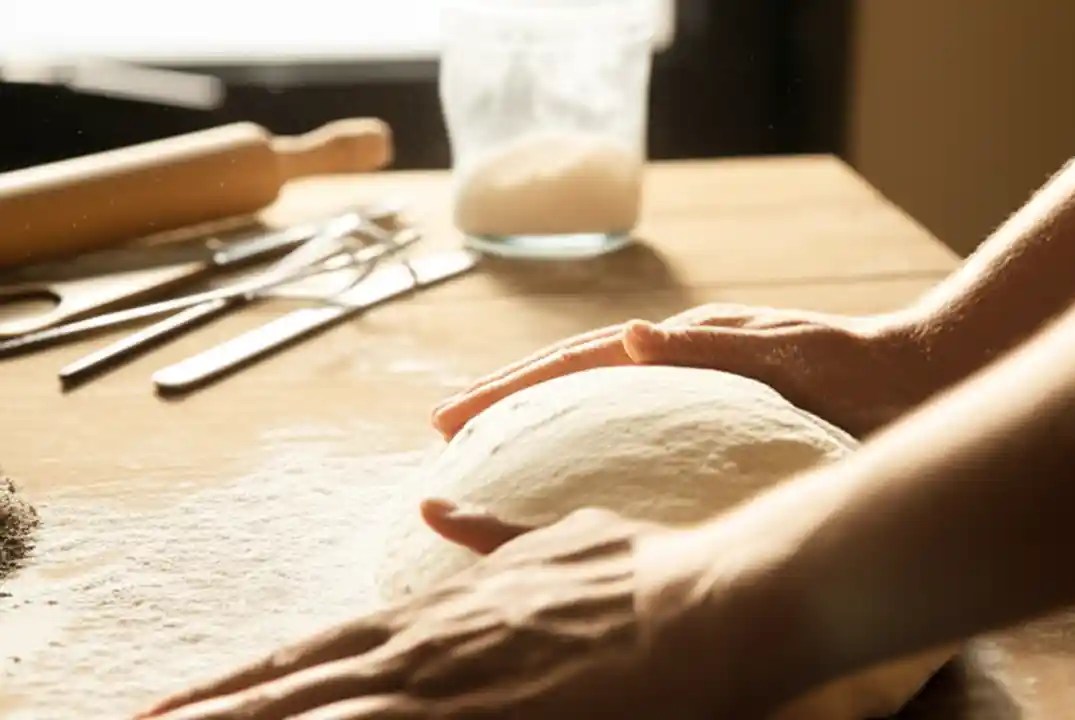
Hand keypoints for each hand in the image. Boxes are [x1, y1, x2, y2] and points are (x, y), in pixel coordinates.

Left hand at [138, 505, 734, 719]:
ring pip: (320, 709)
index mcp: (444, 610)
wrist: (711, 600)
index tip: (184, 698)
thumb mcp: (562, 539)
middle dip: (215, 708)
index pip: (318, 649)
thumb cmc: (647, 574)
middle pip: (296, 683)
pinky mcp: (487, 714)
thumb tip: (436, 506)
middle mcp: (430, 644)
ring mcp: (452, 681)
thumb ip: (493, 534)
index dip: (245, 678)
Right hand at [432, 304, 942, 439]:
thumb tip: (629, 334)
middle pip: (571, 378)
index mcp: (683, 345)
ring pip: (594, 401)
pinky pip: (631, 425)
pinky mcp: (712, 413)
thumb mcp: (785, 354)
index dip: (512, 388)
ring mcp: (690, 384)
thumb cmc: (858, 368)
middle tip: (445, 427)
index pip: (577, 363)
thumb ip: (709, 346)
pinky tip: (572, 468)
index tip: (452, 413)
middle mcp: (677, 359)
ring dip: (537, 418)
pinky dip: (587, 439)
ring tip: (486, 446)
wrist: (914, 376)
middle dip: (506, 400)